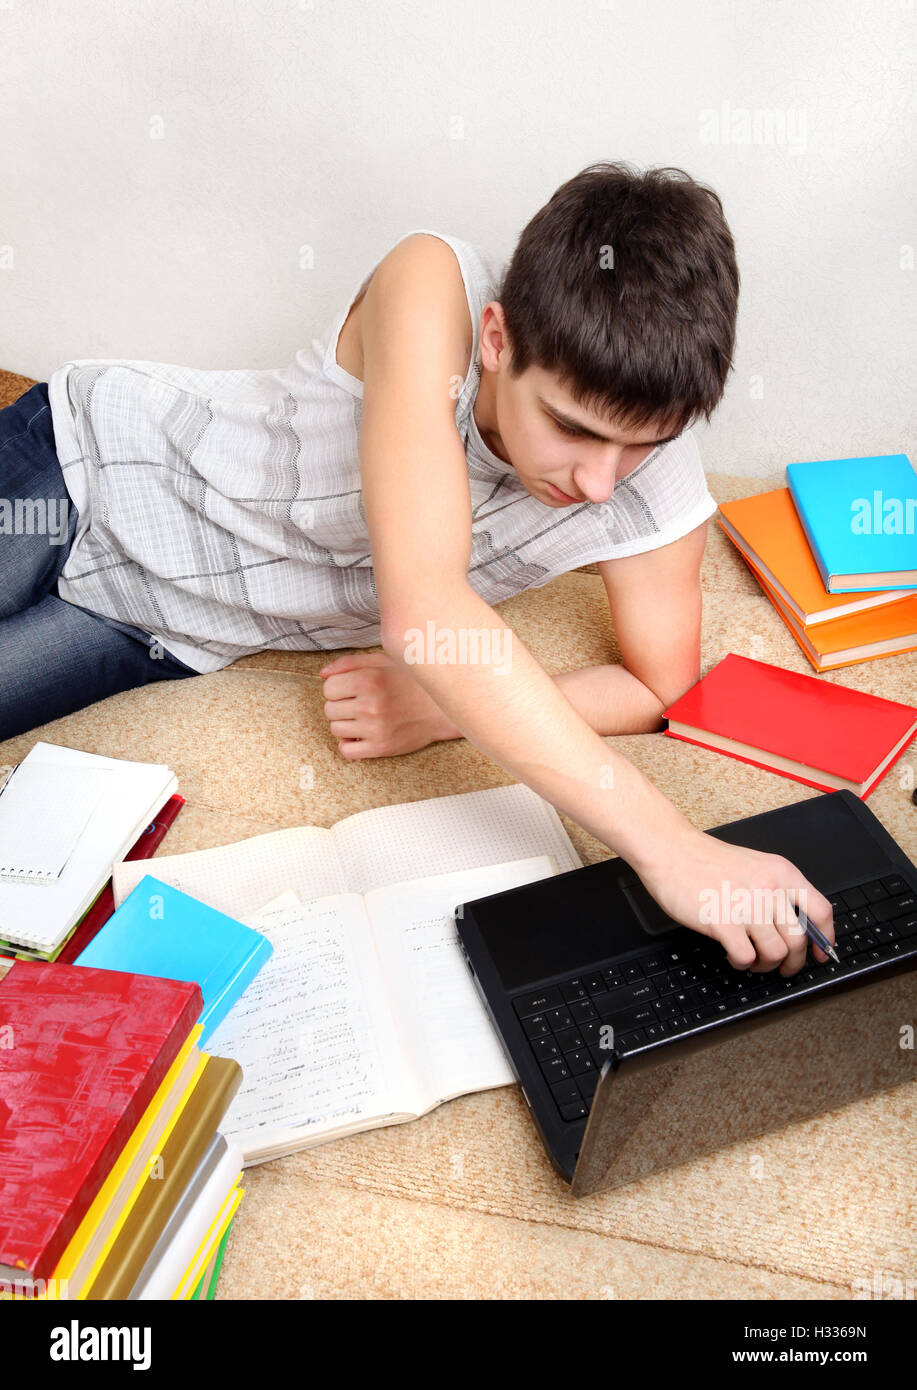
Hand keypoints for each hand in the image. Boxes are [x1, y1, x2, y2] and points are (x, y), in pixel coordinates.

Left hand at [319, 652, 462, 758]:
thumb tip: (323, 674)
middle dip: (340, 705)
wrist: (441, 708)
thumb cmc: (411, 682)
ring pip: (335, 729)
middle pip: (329, 709)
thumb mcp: (384, 661)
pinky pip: (346, 750)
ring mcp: (375, 728)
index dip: (337, 688)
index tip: (350, 689)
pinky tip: (360, 734)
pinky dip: (348, 743)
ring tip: (363, 717)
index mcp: (369, 679)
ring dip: (345, 723)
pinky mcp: (381, 747)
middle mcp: (370, 704)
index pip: (328, 688)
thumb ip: (350, 663)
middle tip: (359, 703)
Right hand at [633, 830, 835, 975]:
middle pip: (799, 940)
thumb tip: (795, 925)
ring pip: (775, 953)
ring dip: (766, 966)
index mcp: (782, 873)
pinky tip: (732, 954)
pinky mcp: (723, 922)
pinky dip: (741, 963)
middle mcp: (769, 889)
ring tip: (754, 962)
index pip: (821, 911)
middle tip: (783, 968)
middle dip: (793, 962)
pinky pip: (746, 957)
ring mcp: (747, 907)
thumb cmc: (707, 860)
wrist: (672, 851)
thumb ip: (777, 890)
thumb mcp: (755, 866)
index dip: (825, 938)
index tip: (821, 953)